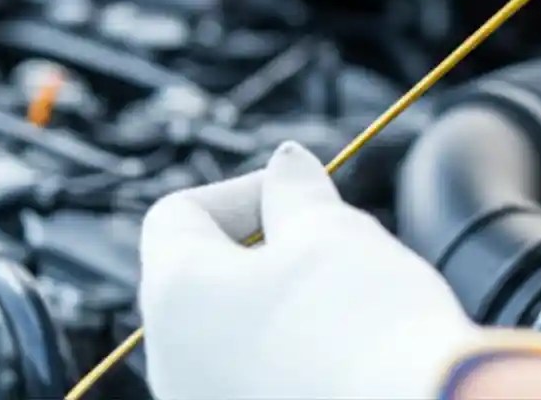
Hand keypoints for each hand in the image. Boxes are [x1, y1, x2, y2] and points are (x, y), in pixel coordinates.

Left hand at [139, 142, 540, 399]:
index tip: (302, 197)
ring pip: (228, 332)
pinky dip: (288, 356)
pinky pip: (250, 377)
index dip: (242, 191)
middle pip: (201, 275)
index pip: (178, 214)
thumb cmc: (371, 323)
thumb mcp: (332, 231)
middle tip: (333, 248)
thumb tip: (284, 163)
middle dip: (264, 249)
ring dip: (277, 305)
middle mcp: (169, 360)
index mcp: (175, 294)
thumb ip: (294, 190)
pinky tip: (342, 355)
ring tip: (346, 308)